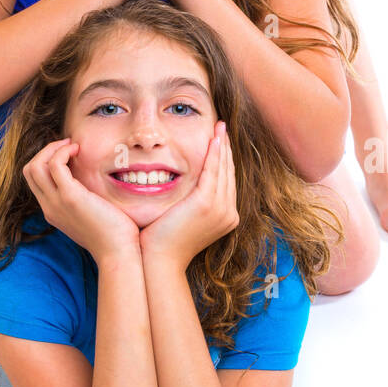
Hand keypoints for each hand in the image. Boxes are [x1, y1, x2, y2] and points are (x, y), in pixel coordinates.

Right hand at [22, 139, 141, 263]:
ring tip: (72, 146)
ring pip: (36, 165)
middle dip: (45, 151)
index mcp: (52, 211)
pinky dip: (63, 152)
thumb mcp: (88, 216)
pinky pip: (55, 165)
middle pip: (30, 170)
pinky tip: (78, 151)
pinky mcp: (70, 197)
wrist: (117, 253)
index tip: (66, 154)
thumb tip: (88, 183)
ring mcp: (56, 202)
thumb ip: (81, 201)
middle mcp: (49, 207)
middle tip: (67, 146)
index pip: (34, 179)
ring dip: (52, 148)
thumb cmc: (111, 235)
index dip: (46, 161)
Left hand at [139, 122, 238, 270]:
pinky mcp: (207, 204)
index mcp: (226, 217)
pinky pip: (213, 171)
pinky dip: (214, 153)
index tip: (219, 139)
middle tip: (221, 126)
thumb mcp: (184, 217)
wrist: (158, 259)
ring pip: (224, 169)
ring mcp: (221, 209)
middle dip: (225, 148)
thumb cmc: (164, 240)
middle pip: (229, 172)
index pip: (227, 180)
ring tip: (219, 126)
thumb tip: (186, 184)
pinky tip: (214, 138)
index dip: (224, 158)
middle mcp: (229, 213)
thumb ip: (192, 201)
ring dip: (222, 145)